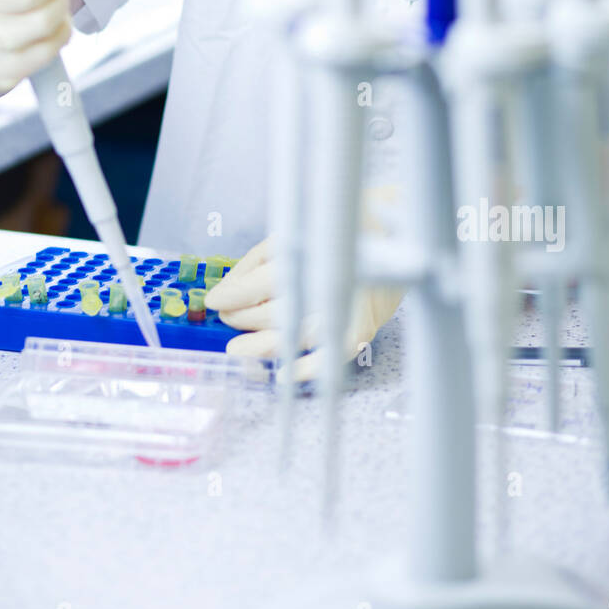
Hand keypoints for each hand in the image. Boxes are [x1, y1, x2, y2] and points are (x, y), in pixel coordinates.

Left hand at [205, 232, 403, 381]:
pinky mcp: (361, 328)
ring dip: (260, 346)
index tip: (214, 301)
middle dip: (242, 317)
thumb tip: (226, 290)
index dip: (233, 293)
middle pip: (274, 310)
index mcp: (309, 250)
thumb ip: (256, 261)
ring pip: (296, 335)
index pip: (261, 280)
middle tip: (226, 318)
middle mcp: (328, 278)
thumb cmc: (331, 233)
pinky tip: (282, 375)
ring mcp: (346, 306)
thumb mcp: (291, 234)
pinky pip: (331, 356)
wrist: (394, 234)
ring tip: (236, 350)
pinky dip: (305, 369)